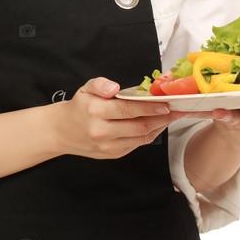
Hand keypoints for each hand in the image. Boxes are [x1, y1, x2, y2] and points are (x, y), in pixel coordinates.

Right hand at [54, 77, 175, 159]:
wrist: (62, 132)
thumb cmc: (79, 107)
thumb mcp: (85, 89)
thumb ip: (100, 84)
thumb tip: (115, 87)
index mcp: (95, 112)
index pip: (128, 110)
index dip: (149, 108)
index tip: (166, 104)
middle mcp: (101, 131)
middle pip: (138, 126)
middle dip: (161, 119)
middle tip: (178, 111)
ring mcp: (107, 146)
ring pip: (140, 138)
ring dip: (159, 128)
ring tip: (171, 117)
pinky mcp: (112, 155)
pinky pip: (136, 145)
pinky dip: (149, 135)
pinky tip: (157, 126)